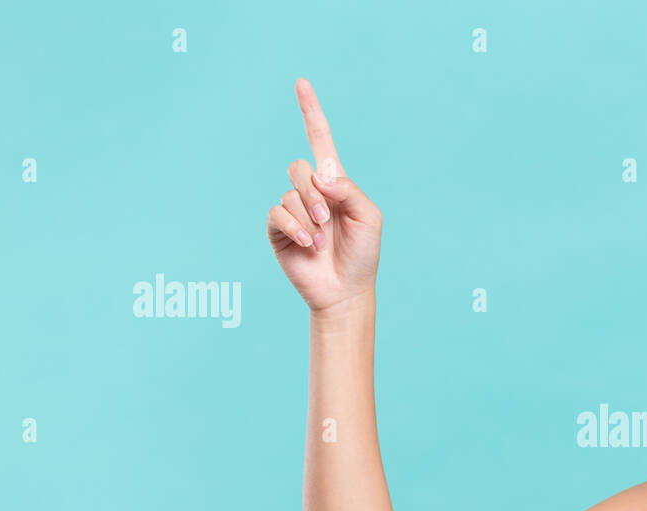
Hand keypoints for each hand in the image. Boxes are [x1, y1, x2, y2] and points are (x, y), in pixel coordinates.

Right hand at [266, 78, 382, 313]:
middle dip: (314, 192)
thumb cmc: (363, 254)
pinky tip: (306, 244)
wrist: (346, 290)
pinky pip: (277, 213)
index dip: (310, 113)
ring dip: (308, 216)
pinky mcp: (277, 230)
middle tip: (327, 219)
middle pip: (299, 167)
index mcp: (334, 183)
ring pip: (289, 192)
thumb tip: (320, 175)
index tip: (302, 84)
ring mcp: (291, 210)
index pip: (320, 140)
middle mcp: (310, 192)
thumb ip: (349, 190)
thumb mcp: (369, 217)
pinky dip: (294, 227)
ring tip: (320, 241)